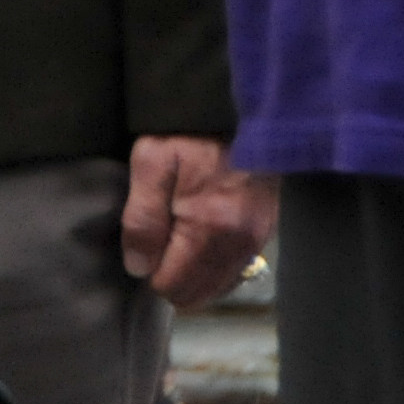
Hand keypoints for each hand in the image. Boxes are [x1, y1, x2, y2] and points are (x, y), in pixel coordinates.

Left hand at [123, 134, 276, 307]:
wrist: (236, 111)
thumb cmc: (188, 133)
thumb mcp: (151, 163)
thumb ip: (143, 218)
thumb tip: (138, 267)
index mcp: (210, 227)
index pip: (175, 283)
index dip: (150, 274)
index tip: (141, 251)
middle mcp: (240, 242)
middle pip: (199, 292)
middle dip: (171, 280)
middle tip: (154, 250)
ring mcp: (257, 239)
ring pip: (219, 286)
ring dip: (193, 278)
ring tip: (172, 249)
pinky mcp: (264, 232)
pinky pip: (235, 271)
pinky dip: (214, 270)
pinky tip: (196, 252)